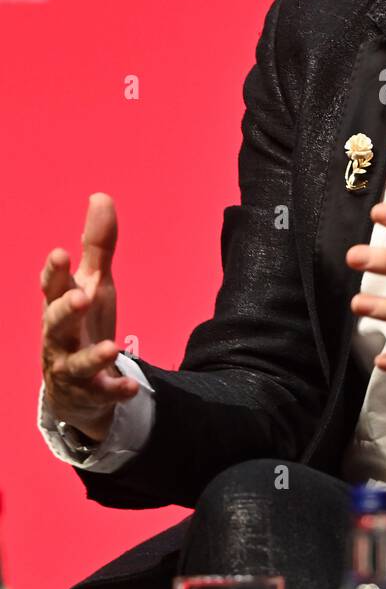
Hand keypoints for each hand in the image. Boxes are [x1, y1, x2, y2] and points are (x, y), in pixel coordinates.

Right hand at [40, 192, 135, 443]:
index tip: (60, 254)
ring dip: (92, 355)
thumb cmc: (81, 323)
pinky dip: (113, 390)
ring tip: (110, 347)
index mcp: (59, 305)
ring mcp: (71, 367)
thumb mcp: (94, 283)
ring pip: (76, 362)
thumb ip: (98, 245)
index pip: (51, 287)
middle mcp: (58, 336)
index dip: (54, 273)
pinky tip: (131, 387)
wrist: (74, 386)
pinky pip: (100, 393)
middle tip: (82, 295)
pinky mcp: (89, 393)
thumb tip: (101, 195)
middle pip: (56, 322)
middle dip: (66, 308)